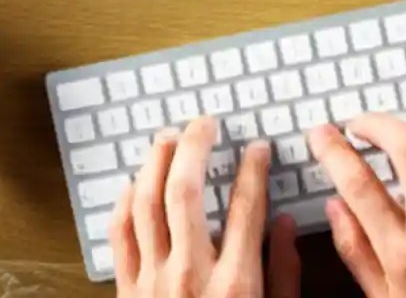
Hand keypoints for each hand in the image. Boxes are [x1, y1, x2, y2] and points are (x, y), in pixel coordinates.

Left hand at [110, 116, 300, 296]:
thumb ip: (282, 272)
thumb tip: (285, 223)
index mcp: (235, 283)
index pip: (245, 208)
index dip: (253, 170)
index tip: (257, 149)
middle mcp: (190, 274)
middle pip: (184, 192)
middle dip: (194, 147)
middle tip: (204, 123)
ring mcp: (153, 280)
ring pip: (146, 204)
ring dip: (155, 163)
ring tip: (168, 138)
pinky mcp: (127, 290)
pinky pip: (120, 234)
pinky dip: (126, 202)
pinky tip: (135, 183)